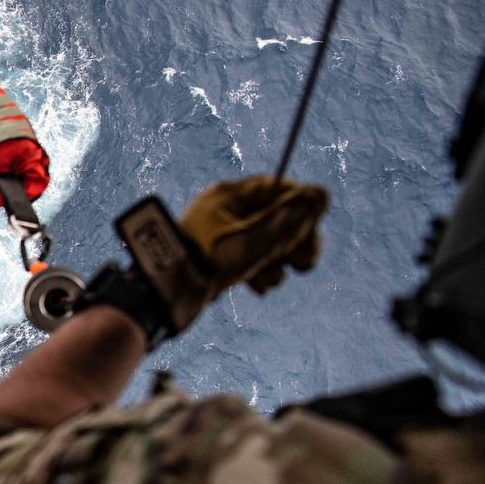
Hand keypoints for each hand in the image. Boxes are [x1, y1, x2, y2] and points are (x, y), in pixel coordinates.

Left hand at [179, 175, 328, 297]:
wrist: (164, 293)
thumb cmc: (208, 261)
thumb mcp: (253, 241)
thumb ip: (289, 219)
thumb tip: (320, 194)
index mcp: (229, 195)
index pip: (280, 190)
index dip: (302, 212)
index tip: (312, 236)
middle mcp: (225, 209)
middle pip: (276, 217)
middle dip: (294, 243)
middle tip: (305, 265)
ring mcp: (221, 233)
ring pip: (266, 242)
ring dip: (275, 263)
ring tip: (267, 280)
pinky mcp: (218, 256)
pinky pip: (250, 258)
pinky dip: (259, 272)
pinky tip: (257, 288)